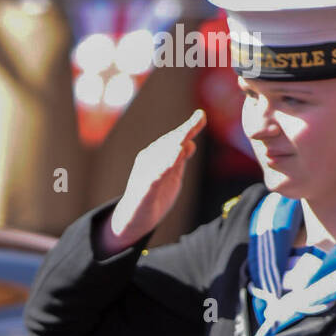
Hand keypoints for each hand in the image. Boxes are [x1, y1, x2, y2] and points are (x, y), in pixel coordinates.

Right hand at [103, 108, 205, 252]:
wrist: (134, 219)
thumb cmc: (154, 195)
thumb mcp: (171, 175)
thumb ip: (179, 160)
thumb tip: (190, 143)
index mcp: (157, 155)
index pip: (175, 139)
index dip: (189, 127)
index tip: (201, 116)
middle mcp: (149, 160)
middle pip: (169, 143)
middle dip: (183, 132)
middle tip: (198, 120)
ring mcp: (146, 175)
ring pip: (162, 157)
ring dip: (174, 145)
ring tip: (187, 136)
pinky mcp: (144, 191)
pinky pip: (154, 178)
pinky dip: (163, 168)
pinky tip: (173, 160)